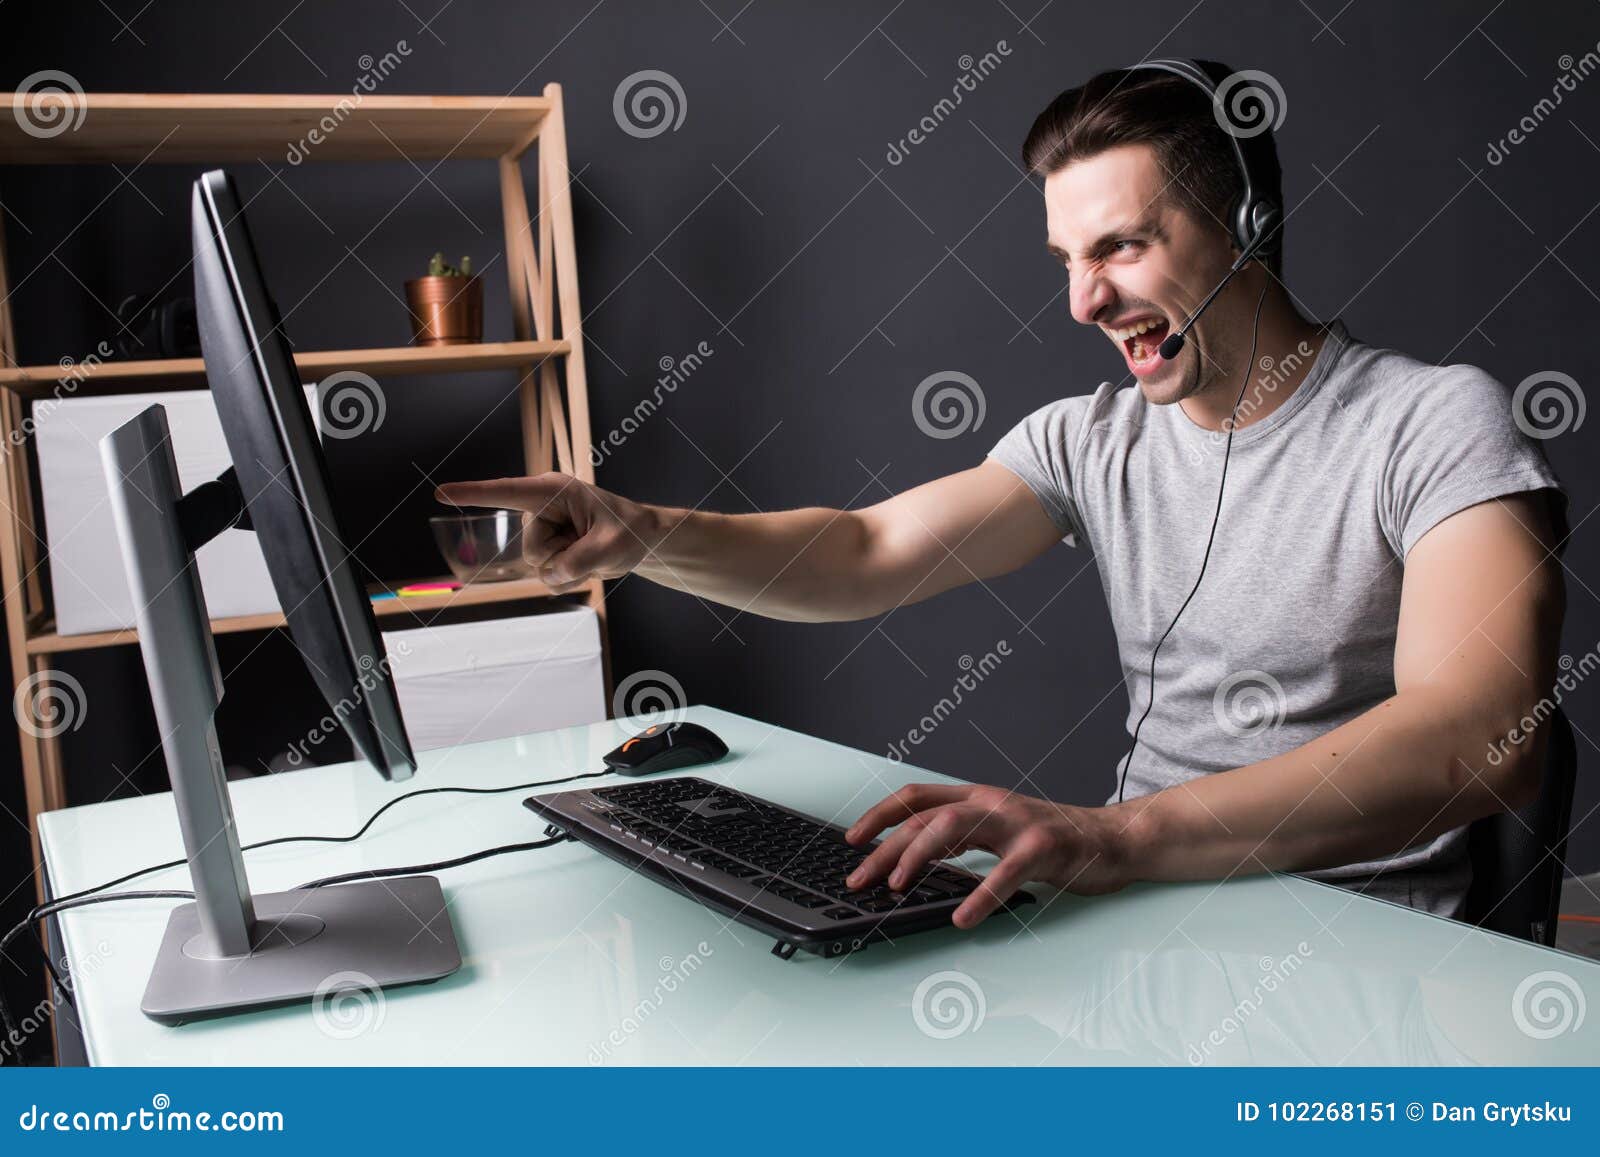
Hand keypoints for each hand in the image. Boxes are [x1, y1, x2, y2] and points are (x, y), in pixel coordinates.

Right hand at [435, 473, 658, 593]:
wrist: (640, 540)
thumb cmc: (629, 531)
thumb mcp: (609, 547)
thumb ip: (577, 562)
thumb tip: (549, 576)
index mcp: (554, 491)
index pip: (506, 492)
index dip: (471, 494)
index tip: (439, 493)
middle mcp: (542, 508)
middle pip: (531, 549)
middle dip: (562, 558)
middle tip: (592, 545)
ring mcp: (542, 529)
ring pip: (537, 565)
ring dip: (567, 568)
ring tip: (590, 552)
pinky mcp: (547, 547)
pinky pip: (545, 576)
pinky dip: (568, 577)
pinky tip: (585, 563)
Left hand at [843, 783, 1135, 927]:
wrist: (1115, 840)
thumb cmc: (1054, 841)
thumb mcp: (999, 831)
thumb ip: (961, 839)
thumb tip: (910, 860)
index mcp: (977, 799)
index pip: (916, 797)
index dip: (879, 815)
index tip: (852, 840)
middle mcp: (992, 804)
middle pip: (925, 816)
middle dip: (885, 847)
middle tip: (859, 878)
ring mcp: (1018, 823)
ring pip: (953, 827)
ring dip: (918, 856)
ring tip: (897, 885)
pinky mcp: (1044, 848)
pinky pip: (1006, 872)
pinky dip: (980, 896)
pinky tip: (962, 918)